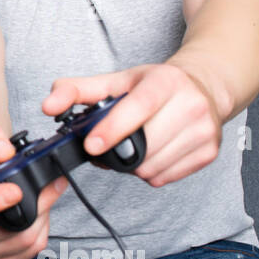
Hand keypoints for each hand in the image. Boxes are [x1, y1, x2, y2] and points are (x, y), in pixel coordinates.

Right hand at [0, 122, 69, 258]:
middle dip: (33, 206)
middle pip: (2, 230)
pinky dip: (41, 232)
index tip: (16, 191)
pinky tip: (36, 216)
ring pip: (22, 241)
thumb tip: (2, 151)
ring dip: (41, 217)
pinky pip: (30, 253)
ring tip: (42, 198)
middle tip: (49, 185)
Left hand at [42, 61, 223, 188]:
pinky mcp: (210, 152)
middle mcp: (192, 104)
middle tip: (106, 144)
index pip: (139, 107)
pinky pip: (166, 177)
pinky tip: (151, 153)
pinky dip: (150, 172)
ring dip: (132, 165)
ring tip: (132, 146)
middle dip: (118, 151)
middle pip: (145, 145)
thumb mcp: (116, 81)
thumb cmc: (154, 85)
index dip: (114, 129)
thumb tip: (48, 106)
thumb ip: (76, 90)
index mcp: (166, 81)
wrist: (203, 87)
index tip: (92, 145)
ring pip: (153, 166)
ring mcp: (204, 130)